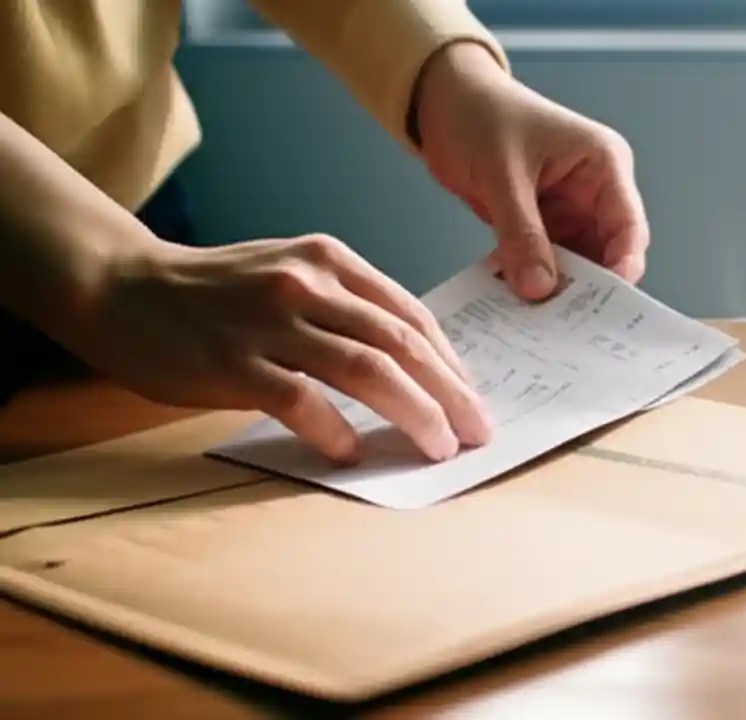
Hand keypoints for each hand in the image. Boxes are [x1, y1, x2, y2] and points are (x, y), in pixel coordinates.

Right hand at [66, 234, 490, 463]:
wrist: (121, 288)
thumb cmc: (217, 292)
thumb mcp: (291, 274)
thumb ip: (346, 308)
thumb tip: (411, 365)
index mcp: (329, 260)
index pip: (411, 315)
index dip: (452, 362)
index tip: (473, 398)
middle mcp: (308, 284)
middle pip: (403, 344)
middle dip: (451, 393)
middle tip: (479, 431)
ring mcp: (271, 322)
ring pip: (367, 370)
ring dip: (415, 413)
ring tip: (440, 446)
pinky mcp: (234, 362)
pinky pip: (302, 401)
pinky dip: (335, 430)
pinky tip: (353, 451)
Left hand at [414, 43, 649, 300]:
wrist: (441, 102)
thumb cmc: (478, 115)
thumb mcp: (501, 174)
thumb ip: (521, 232)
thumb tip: (539, 289)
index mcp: (602, 165)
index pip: (628, 226)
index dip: (622, 266)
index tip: (603, 303)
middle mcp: (593, 192)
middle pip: (607, 254)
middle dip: (588, 288)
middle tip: (567, 326)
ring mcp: (568, 211)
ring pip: (576, 266)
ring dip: (557, 291)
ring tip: (539, 324)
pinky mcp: (541, 225)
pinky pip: (545, 263)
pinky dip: (532, 282)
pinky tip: (515, 305)